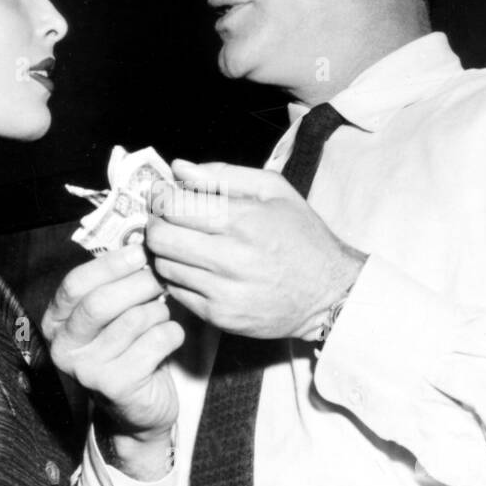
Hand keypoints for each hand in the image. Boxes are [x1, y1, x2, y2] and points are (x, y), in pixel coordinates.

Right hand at [41, 243, 182, 438]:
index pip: (75, 284)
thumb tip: (141, 238)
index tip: (140, 250)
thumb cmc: (128, 348)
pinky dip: (172, 333)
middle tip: (161, 277)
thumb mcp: (114, 313)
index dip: (110, 264)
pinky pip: (155, 343)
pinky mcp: (116, 387)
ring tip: (162, 313)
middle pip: (101, 303)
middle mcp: (64, 347)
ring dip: (159, 310)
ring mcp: (87, 371)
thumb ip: (116, 281)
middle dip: (139, 283)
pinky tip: (170, 337)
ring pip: (134, 321)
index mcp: (56, 322)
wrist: (138, 407)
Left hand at [146, 160, 366, 339]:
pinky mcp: (220, 318)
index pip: (174, 206)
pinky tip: (195, 268)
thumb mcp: (274, 191)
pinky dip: (178, 277)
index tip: (162, 194)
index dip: (159, 197)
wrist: (330, 295)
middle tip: (166, 219)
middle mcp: (232, 259)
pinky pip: (176, 292)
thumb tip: (179, 168)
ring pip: (163, 266)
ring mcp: (224, 293)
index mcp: (245, 221)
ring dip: (165, 252)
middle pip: (160, 238)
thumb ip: (223, 175)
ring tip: (183, 243)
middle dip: (155, 224)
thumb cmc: (302, 237)